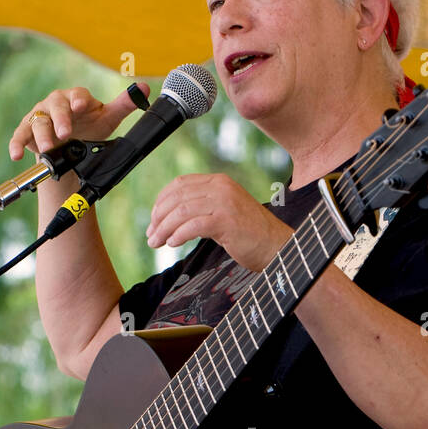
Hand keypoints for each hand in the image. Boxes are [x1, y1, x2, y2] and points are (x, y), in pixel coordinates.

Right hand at [8, 81, 150, 160]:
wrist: (71, 149)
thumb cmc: (89, 129)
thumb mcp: (107, 119)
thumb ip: (124, 105)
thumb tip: (145, 88)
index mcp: (75, 98)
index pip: (76, 94)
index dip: (78, 99)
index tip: (80, 106)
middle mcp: (56, 104)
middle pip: (55, 106)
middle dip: (60, 119)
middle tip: (66, 133)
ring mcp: (40, 117)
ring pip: (38, 122)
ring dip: (42, 136)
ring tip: (49, 149)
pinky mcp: (27, 131)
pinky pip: (20, 135)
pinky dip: (17, 144)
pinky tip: (16, 155)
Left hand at [146, 173, 291, 274]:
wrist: (277, 246)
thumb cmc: (250, 235)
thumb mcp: (224, 212)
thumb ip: (202, 208)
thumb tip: (170, 218)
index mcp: (219, 182)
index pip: (180, 184)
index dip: (161, 201)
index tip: (153, 220)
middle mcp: (221, 187)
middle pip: (178, 197)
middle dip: (158, 217)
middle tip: (150, 235)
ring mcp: (224, 203)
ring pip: (182, 211)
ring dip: (164, 228)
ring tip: (156, 242)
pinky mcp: (227, 221)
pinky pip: (193, 225)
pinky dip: (178, 234)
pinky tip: (172, 243)